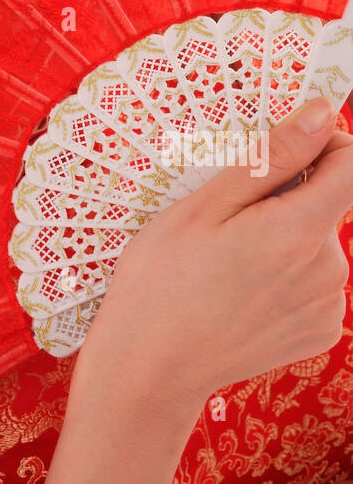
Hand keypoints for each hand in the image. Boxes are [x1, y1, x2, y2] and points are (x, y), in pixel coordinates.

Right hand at [82, 97, 352, 409]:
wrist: (150, 369)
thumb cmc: (162, 281)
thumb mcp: (204, 205)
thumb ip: (273, 157)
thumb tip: (322, 114)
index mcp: (298, 231)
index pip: (351, 163)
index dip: (324, 143)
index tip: (285, 149)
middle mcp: (327, 271)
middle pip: (328, 203)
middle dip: (288, 196)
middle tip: (227, 220)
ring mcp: (327, 307)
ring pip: (318, 242)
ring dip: (286, 236)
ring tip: (228, 262)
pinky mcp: (321, 333)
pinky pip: (315, 281)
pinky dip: (287, 275)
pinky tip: (242, 290)